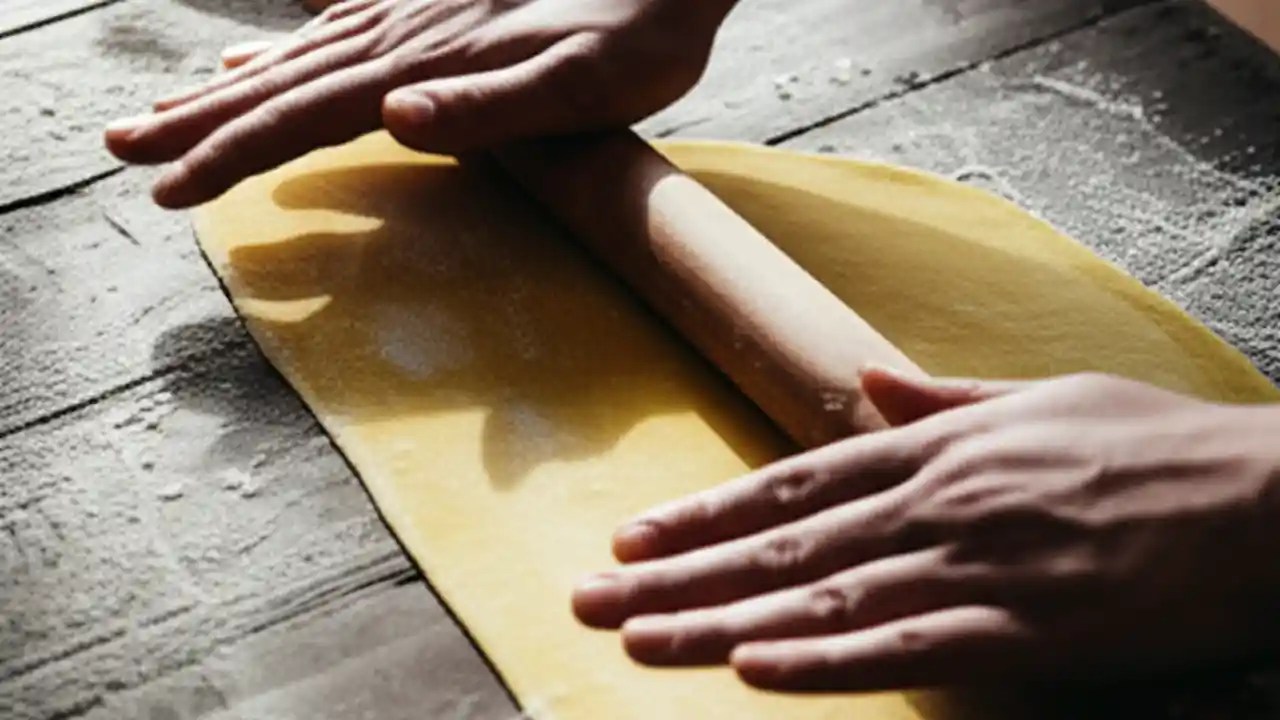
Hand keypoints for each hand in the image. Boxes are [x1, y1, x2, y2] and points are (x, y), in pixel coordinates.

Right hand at [103, 0, 732, 208]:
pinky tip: (259, 45)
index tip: (168, 188)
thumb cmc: (636, 37)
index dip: (230, 154)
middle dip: (198, 121)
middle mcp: (400, 36)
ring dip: (226, 85)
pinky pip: (334, 28)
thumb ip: (492, 104)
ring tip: (165, 104)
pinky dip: (285, 45)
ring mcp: (411, 16)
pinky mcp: (431, 8)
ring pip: (295, 56)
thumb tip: (398, 117)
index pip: (301, 117)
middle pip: (277, 83)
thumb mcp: (582, 83)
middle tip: (122, 146)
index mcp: (422, 65)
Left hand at [572, 371, 1279, 691]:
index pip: (792, 485)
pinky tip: (753, 670)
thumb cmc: (1157, 447)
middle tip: (589, 596)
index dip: (705, 512)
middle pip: (780, 547)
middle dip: (676, 573)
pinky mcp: (1027, 633)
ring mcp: (975, 566)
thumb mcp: (1043, 399)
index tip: (634, 537)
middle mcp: (937, 503)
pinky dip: (825, 660)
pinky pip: (907, 649)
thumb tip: (868, 382)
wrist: (1272, 498)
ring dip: (717, 623)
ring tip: (635, 641)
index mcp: (937, 450)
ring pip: (820, 600)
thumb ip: (942, 399)